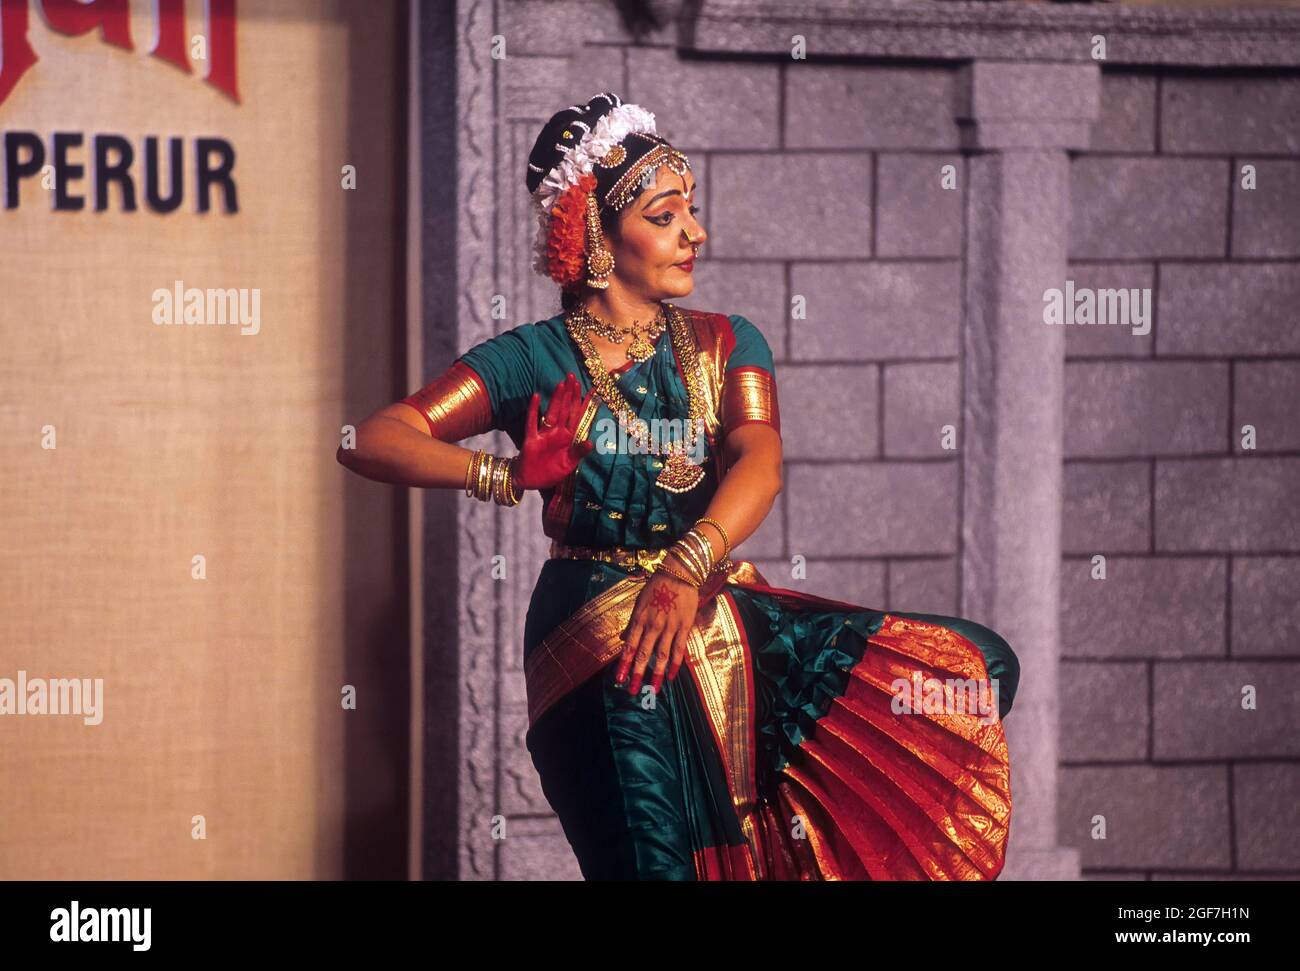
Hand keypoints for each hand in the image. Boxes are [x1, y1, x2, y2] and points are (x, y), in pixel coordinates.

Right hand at [515, 373, 595, 489]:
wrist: (531, 481)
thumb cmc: (551, 472)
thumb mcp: (569, 464)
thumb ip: (578, 452)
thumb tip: (590, 442)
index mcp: (568, 438)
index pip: (578, 416)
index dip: (585, 403)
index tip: (593, 389)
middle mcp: (557, 432)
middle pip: (566, 409)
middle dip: (570, 394)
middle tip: (573, 376)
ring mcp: (544, 434)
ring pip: (552, 412)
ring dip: (557, 399)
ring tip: (561, 383)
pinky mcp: (532, 440)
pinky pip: (532, 422)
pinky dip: (534, 410)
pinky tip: (537, 397)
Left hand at [615, 568, 697, 696]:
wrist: (679, 573)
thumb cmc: (657, 586)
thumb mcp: (640, 602)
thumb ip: (633, 623)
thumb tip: (624, 638)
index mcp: (640, 619)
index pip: (630, 646)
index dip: (624, 664)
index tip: (619, 679)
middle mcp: (653, 625)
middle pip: (644, 654)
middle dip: (637, 674)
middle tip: (632, 692)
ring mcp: (669, 627)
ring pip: (661, 655)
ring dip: (656, 674)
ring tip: (652, 690)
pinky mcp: (684, 626)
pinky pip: (679, 649)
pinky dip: (674, 664)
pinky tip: (670, 676)